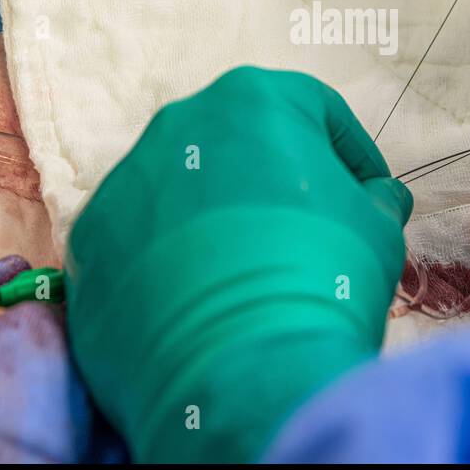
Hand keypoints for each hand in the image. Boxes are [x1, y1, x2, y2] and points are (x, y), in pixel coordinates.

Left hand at [66, 67, 410, 461]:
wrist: (243, 371)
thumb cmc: (322, 280)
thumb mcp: (379, 229)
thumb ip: (376, 198)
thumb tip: (377, 197)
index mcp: (255, 98)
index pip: (316, 112)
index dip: (351, 155)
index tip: (368, 195)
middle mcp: (179, 122)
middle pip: (241, 144)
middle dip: (276, 183)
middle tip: (308, 235)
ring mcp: (125, 181)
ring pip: (184, 190)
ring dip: (217, 221)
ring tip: (248, 277)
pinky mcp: (90, 241)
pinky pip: (139, 242)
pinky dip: (169, 263)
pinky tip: (200, 304)